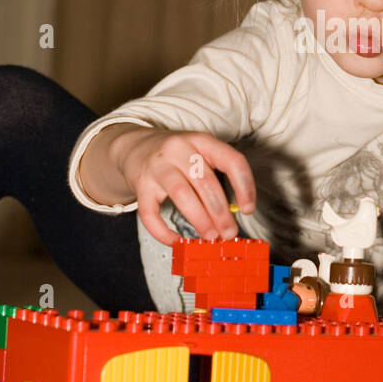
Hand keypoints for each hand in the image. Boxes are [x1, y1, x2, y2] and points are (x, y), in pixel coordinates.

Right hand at [110, 129, 254, 245]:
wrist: (134, 147)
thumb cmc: (176, 156)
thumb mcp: (199, 153)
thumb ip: (216, 175)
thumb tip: (232, 214)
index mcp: (201, 141)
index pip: (231, 160)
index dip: (244, 186)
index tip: (248, 209)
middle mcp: (178, 149)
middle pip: (205, 181)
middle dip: (220, 212)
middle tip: (229, 232)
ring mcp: (157, 166)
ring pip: (182, 194)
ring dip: (200, 219)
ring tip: (211, 236)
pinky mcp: (140, 185)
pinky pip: (150, 212)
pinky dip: (163, 231)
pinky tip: (176, 240)